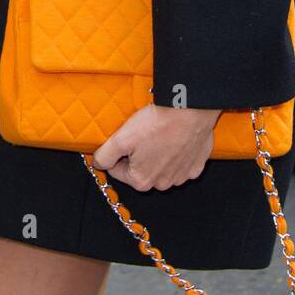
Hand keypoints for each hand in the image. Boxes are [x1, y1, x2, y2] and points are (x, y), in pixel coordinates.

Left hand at [93, 104, 222, 190]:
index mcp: (141, 180)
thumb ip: (104, 155)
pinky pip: (182, 162)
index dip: (118, 152)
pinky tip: (176, 137)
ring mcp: (181, 176)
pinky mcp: (196, 166)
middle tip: (143, 133)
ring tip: (160, 133)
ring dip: (158, 154)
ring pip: (162, 167)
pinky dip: (178, 152)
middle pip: (141, 170)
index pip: (118, 170)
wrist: (190, 110)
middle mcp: (162, 184)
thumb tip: (97, 163)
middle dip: (139, 155)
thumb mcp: (121, 138)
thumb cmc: (156, 123)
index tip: (125, 137)